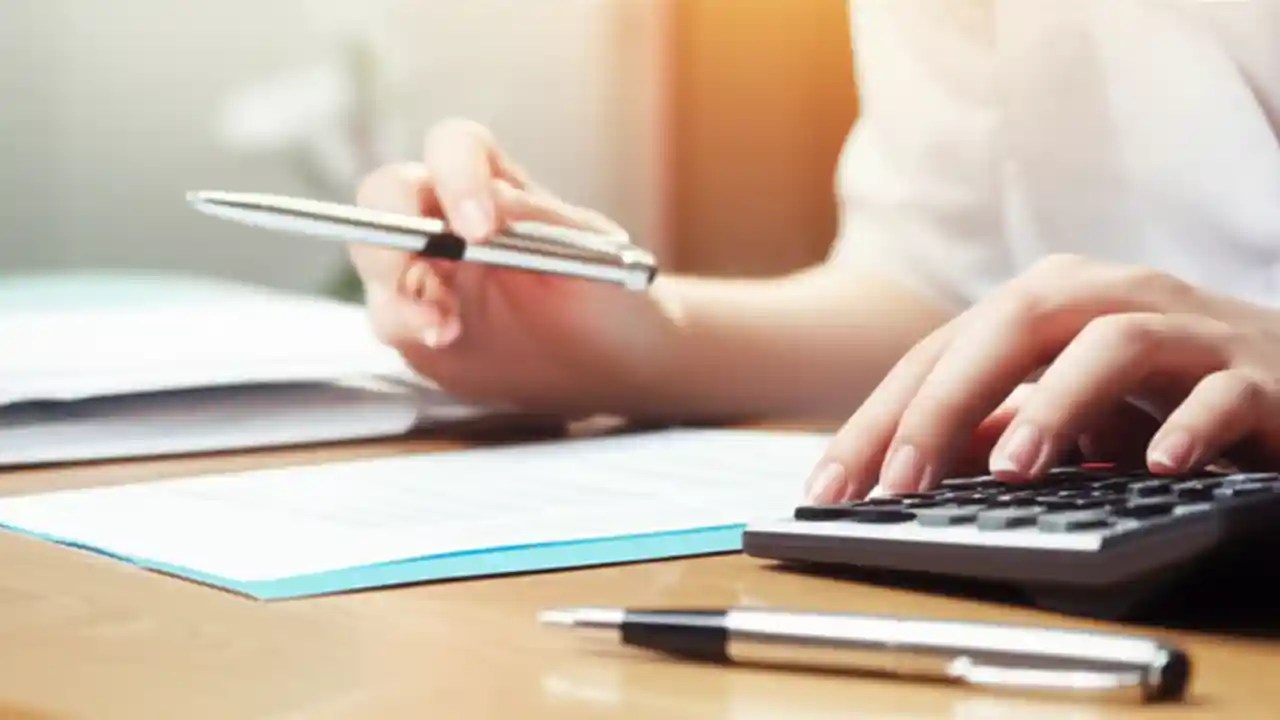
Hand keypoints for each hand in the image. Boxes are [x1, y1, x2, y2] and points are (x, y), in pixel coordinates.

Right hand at [349, 119, 673, 414]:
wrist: (610, 360)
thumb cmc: (607, 293)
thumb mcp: (592, 252)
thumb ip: (542, 222)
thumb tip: (493, 199)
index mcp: (495, 184)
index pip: (455, 147)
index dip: (456, 175)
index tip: (480, 226)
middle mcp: (448, 219)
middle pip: (388, 194)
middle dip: (391, 222)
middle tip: (417, 261)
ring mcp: (428, 271)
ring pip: (376, 256)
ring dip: (396, 285)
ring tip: (444, 324)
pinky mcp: (417, 322)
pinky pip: (389, 316)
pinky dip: (406, 325)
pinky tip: (443, 337)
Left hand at [807, 254, 1279, 502]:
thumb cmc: (1158, 394)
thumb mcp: (1060, 407)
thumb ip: (993, 425)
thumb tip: (906, 468)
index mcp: (1044, 305)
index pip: (940, 354)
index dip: (878, 420)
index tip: (827, 491)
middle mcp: (1106, 299)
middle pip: (1010, 328)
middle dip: (943, 406)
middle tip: (899, 483)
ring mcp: (1184, 330)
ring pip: (1112, 343)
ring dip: (1057, 405)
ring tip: (1015, 473)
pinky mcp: (1257, 372)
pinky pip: (1221, 391)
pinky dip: (1190, 426)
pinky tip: (1158, 466)